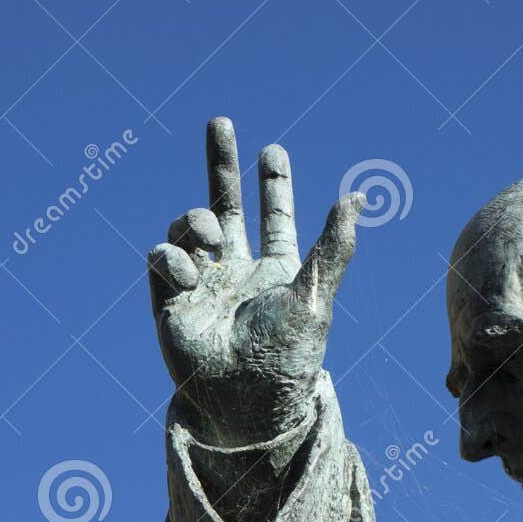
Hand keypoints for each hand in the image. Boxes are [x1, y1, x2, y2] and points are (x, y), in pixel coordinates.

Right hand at [148, 117, 362, 444]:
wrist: (245, 399)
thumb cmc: (288, 355)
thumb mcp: (316, 294)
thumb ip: (334, 246)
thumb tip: (359, 196)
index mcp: (275, 270)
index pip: (273, 217)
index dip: (273, 184)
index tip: (273, 150)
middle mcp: (238, 272)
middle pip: (226, 205)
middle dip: (222, 164)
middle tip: (221, 121)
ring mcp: (203, 283)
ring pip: (190, 226)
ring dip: (198, 218)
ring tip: (212, 234)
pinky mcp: (170, 300)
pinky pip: (163, 256)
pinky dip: (174, 257)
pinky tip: (192, 276)